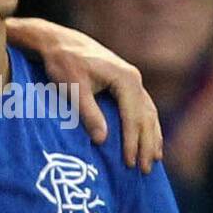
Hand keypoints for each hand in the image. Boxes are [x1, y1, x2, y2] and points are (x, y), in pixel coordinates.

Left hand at [5, 18, 162, 172]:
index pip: (132, 117)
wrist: (58, 42)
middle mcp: (134, 79)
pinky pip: (143, 107)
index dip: (132, 142)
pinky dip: (148, 125)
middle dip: (146, 145)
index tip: (128, 163)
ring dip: (152, 137)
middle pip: (146, 117)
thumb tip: (103, 140)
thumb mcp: (74, 89)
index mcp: (125, 79)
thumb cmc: (64, 64)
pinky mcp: (126, 82)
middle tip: (144, 170)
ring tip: (153, 160)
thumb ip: (89, 114)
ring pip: (149, 113)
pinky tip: (150, 139)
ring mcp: (132, 79)